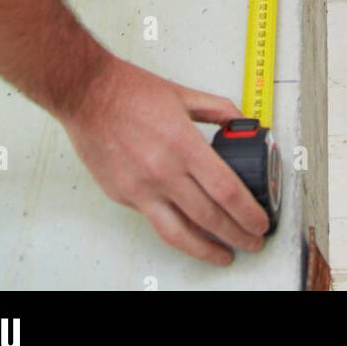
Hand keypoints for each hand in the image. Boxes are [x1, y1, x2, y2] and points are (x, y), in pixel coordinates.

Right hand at [57, 55, 270, 265]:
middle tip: (252, 242)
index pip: (226, 191)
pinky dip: (176, 229)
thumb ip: (217, 109)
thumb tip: (243, 122)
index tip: (260, 222)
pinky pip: (154, 220)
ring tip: (224, 255)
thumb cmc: (129, 90)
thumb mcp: (182, 94)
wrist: (86, 94)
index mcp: (183, 144)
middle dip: (237, 236)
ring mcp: (140, 189)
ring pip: (179, 234)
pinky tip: (190, 231)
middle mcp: (162, 172)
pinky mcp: (122, 196)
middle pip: (209, 218)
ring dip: (207, 250)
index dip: (248, 212)